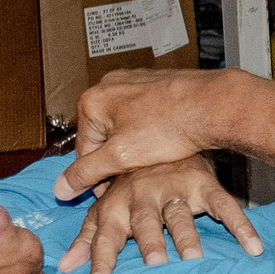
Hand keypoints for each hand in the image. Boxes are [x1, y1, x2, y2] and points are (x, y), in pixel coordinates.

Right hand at [54, 67, 222, 199]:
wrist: (214, 106)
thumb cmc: (170, 126)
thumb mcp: (121, 158)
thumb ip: (87, 173)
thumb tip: (60, 188)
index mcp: (93, 100)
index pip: (83, 150)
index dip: (98, 176)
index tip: (111, 191)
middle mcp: (110, 85)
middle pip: (103, 136)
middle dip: (117, 159)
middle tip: (136, 176)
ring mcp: (135, 81)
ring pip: (124, 126)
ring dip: (135, 147)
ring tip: (154, 159)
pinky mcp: (157, 84)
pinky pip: (144, 115)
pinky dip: (151, 131)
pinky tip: (166, 143)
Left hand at [58, 157, 259, 273]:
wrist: (163, 132)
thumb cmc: (130, 182)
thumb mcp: (105, 205)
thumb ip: (87, 237)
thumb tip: (65, 268)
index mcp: (117, 202)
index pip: (106, 234)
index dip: (101, 257)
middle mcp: (145, 194)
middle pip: (146, 223)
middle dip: (150, 243)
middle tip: (154, 267)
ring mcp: (176, 187)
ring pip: (182, 216)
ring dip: (188, 237)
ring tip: (193, 260)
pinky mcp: (204, 184)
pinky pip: (224, 206)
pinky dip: (241, 226)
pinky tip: (253, 248)